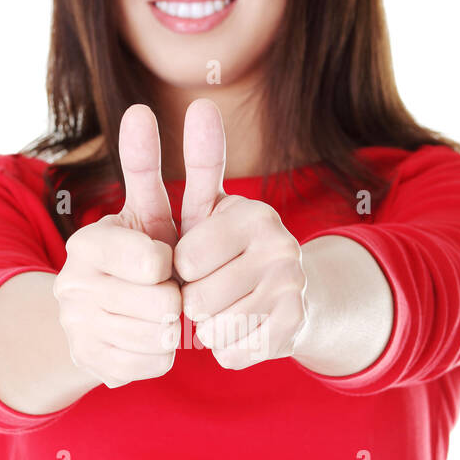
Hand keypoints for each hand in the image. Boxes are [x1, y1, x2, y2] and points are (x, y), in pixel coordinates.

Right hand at [52, 105, 181, 387]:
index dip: (168, 263)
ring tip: (160, 315)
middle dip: (177, 297)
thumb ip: (151, 169)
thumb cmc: (143, 256)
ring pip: (161, 334)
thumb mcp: (150, 212)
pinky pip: (154, 361)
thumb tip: (138, 111)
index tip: (161, 261)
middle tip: (167, 293)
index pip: (152, 260)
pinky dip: (163, 352)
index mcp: (90, 242)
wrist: (102, 319)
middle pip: (162, 302)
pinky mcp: (93, 363)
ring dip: (174, 326)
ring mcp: (79, 327)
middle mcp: (74, 283)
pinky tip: (148, 339)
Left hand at [174, 100, 308, 368]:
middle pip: (198, 298)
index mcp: (249, 213)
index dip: (179, 269)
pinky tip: (242, 331)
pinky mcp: (295, 325)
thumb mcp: (200, 211)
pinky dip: (227, 349)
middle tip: (209, 290)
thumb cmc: (223, 254)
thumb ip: (174, 168)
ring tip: (224, 309)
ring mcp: (292, 286)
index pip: (187, 258)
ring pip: (216, 328)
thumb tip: (164, 108)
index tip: (193, 262)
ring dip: (208, 328)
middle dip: (192, 302)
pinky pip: (234, 351)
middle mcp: (279, 243)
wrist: (289, 302)